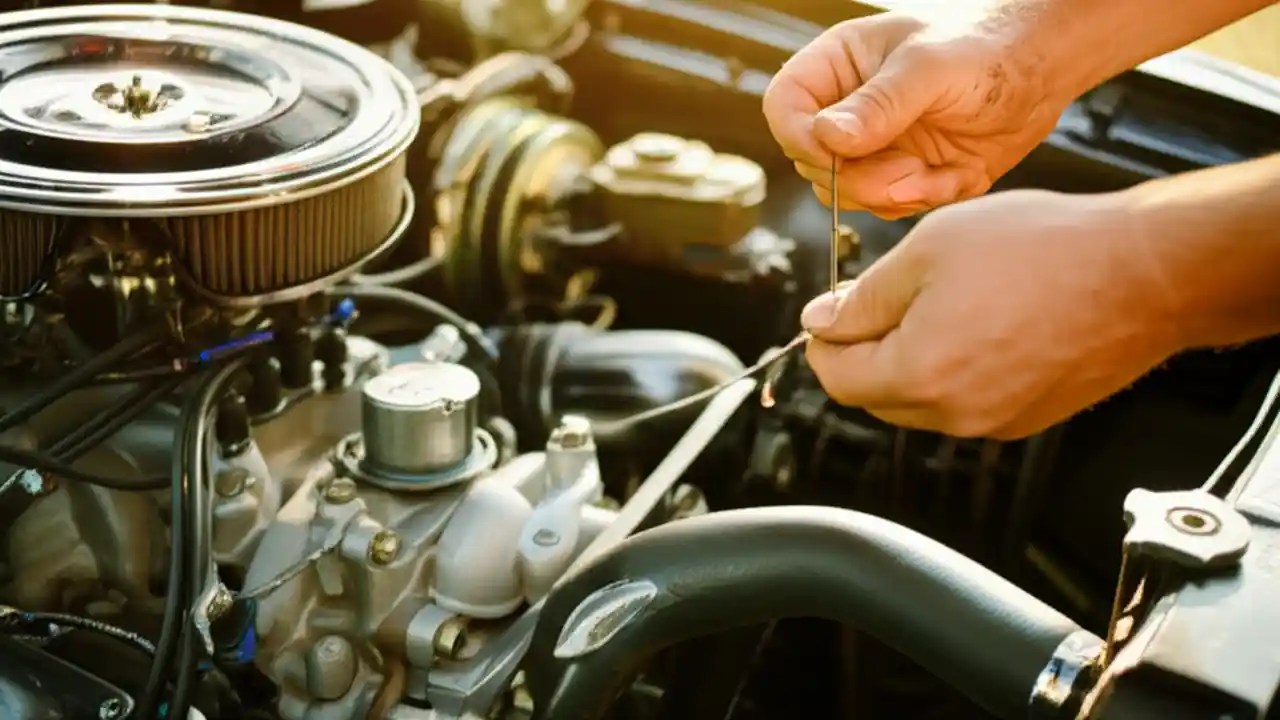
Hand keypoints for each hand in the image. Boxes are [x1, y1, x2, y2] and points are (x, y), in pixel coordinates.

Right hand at [763, 10, 1067, 217]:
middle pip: (811, 162)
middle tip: (909, 166)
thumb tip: (827, 136)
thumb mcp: (932, 68)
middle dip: (859, 176)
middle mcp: (847, 109)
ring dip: (894, 193)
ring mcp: (871, 146)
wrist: (1041, 74)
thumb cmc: (987, 48)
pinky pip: (887, 207)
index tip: (836, 152)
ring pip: (846, 194)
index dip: (799, 136)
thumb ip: (880, 103)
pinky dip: (922, 201)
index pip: (784, 106)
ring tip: (937, 169)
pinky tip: (954, 174)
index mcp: (839, 66)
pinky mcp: (899, 176)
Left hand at [799, 190, 1182, 438]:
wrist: (1144, 272)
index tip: (830, 311)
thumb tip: (821, 322)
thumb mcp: (928, 250)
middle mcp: (955, 414)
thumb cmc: (1044, 250)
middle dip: (865, 351)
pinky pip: (965, 402)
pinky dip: (955, 369)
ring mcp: (995, 423)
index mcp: (919, 374)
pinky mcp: (1028, 418)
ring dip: (911, 360)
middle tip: (884, 297)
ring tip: (941, 301)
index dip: (824, 340)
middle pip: (874, 396)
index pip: (836, 378)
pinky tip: (980, 322)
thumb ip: (863, 297)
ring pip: (920, 401)